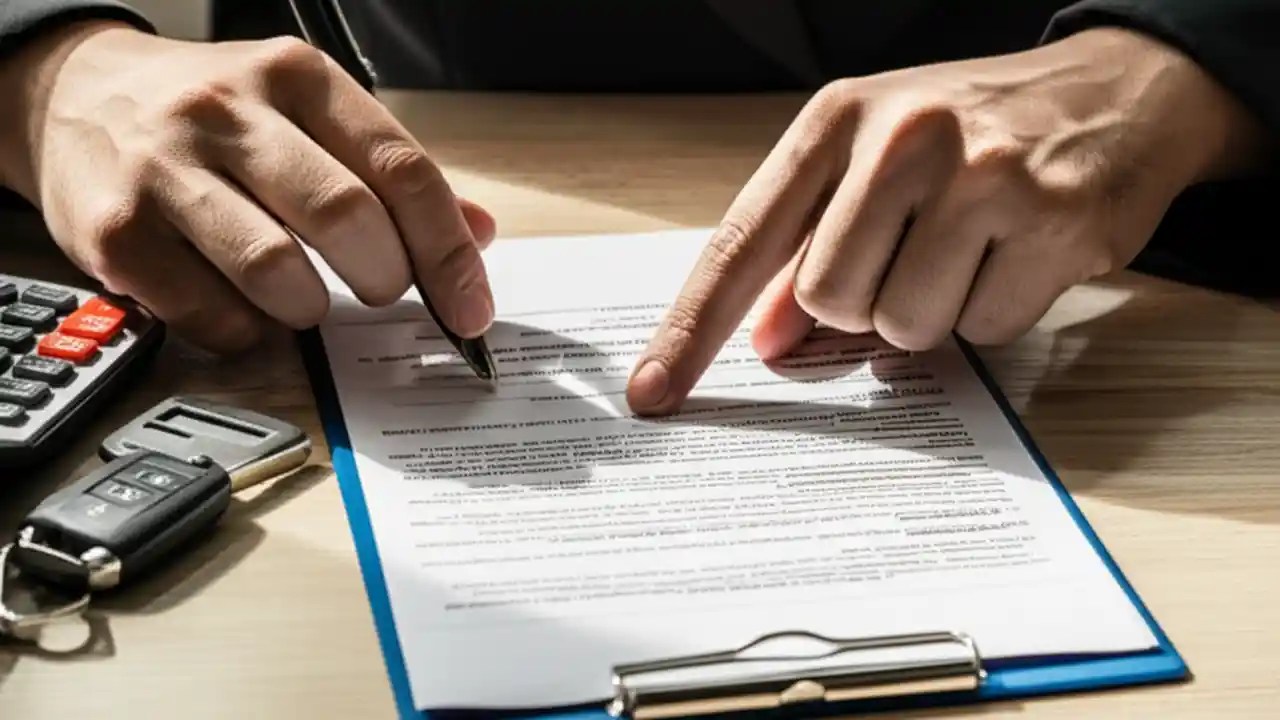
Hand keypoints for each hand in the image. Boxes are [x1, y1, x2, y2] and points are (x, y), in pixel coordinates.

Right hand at [0, 21, 494, 352]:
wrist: (75, 95)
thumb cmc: (216, 115)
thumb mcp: (308, 113)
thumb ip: (391, 173)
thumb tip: (476, 232)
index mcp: (298, 77)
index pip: (402, 169)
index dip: (448, 252)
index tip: (470, 307)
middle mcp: (229, 112)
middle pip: (348, 217)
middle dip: (385, 278)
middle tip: (382, 290)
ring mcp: (166, 170)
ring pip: (279, 272)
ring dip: (311, 309)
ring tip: (304, 297)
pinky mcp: (117, 233)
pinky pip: (212, 314)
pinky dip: (248, 331)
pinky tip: (245, 306)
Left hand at [627, 27, 1264, 414]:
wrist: (1115, 90)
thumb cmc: (974, 130)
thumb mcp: (872, 160)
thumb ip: (808, 244)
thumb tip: (763, 338)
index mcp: (837, 120)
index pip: (741, 242)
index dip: (691, 328)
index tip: (654, 392)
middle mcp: (903, 138)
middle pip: (826, 300)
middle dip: (863, 304)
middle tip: (911, 252)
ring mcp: (983, 176)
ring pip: (903, 326)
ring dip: (930, 311)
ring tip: (968, 248)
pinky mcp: (1052, 221)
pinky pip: (985, 330)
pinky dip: (994, 311)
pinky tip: (1017, 253)